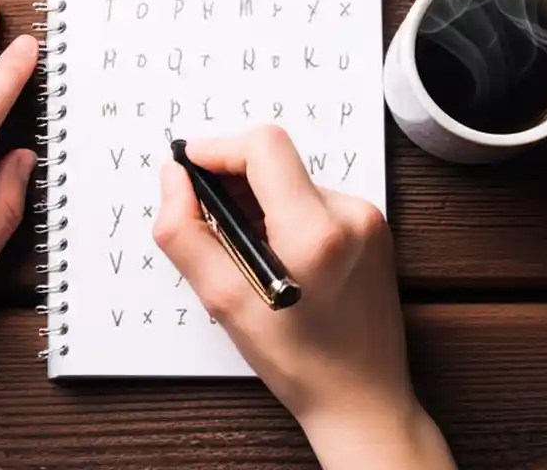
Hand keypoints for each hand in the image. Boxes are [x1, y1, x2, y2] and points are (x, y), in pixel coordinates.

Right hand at [154, 125, 453, 469]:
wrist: (362, 399)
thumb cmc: (297, 361)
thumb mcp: (224, 301)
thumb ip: (186, 233)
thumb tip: (173, 179)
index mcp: (315, 231)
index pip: (263, 147)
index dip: (217, 149)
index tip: (189, 168)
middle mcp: (350, 215)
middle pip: (275, 162)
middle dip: (232, 181)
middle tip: (209, 223)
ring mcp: (367, 220)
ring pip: (291, 182)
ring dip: (258, 204)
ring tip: (246, 255)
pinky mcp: (373, 229)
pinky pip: (314, 201)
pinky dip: (284, 217)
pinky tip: (277, 260)